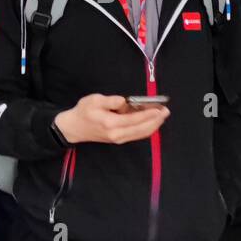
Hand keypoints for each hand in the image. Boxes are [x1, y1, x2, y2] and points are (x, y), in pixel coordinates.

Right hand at [54, 94, 168, 145]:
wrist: (74, 128)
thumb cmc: (84, 111)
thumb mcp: (94, 100)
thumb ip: (111, 101)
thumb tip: (125, 102)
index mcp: (111, 123)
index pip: (135, 120)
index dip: (149, 114)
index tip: (160, 109)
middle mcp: (117, 134)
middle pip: (142, 129)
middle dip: (156, 120)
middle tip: (166, 111)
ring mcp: (118, 139)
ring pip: (141, 134)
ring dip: (153, 125)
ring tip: (162, 115)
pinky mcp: (119, 139)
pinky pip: (137, 135)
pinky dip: (147, 129)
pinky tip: (152, 122)